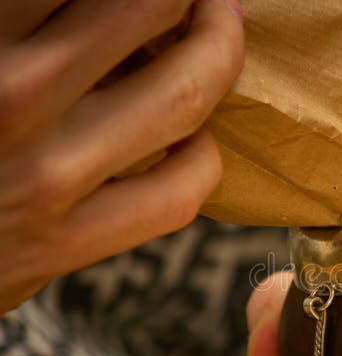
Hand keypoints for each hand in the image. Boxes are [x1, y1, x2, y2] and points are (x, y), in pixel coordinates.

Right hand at [0, 0, 244, 314]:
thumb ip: (22, 20)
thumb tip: (81, 11)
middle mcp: (13, 95)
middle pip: (150, 8)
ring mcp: (47, 176)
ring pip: (185, 97)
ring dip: (217, 52)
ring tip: (212, 34)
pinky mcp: (66, 243)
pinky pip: (180, 190)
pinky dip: (203, 154)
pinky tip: (192, 136)